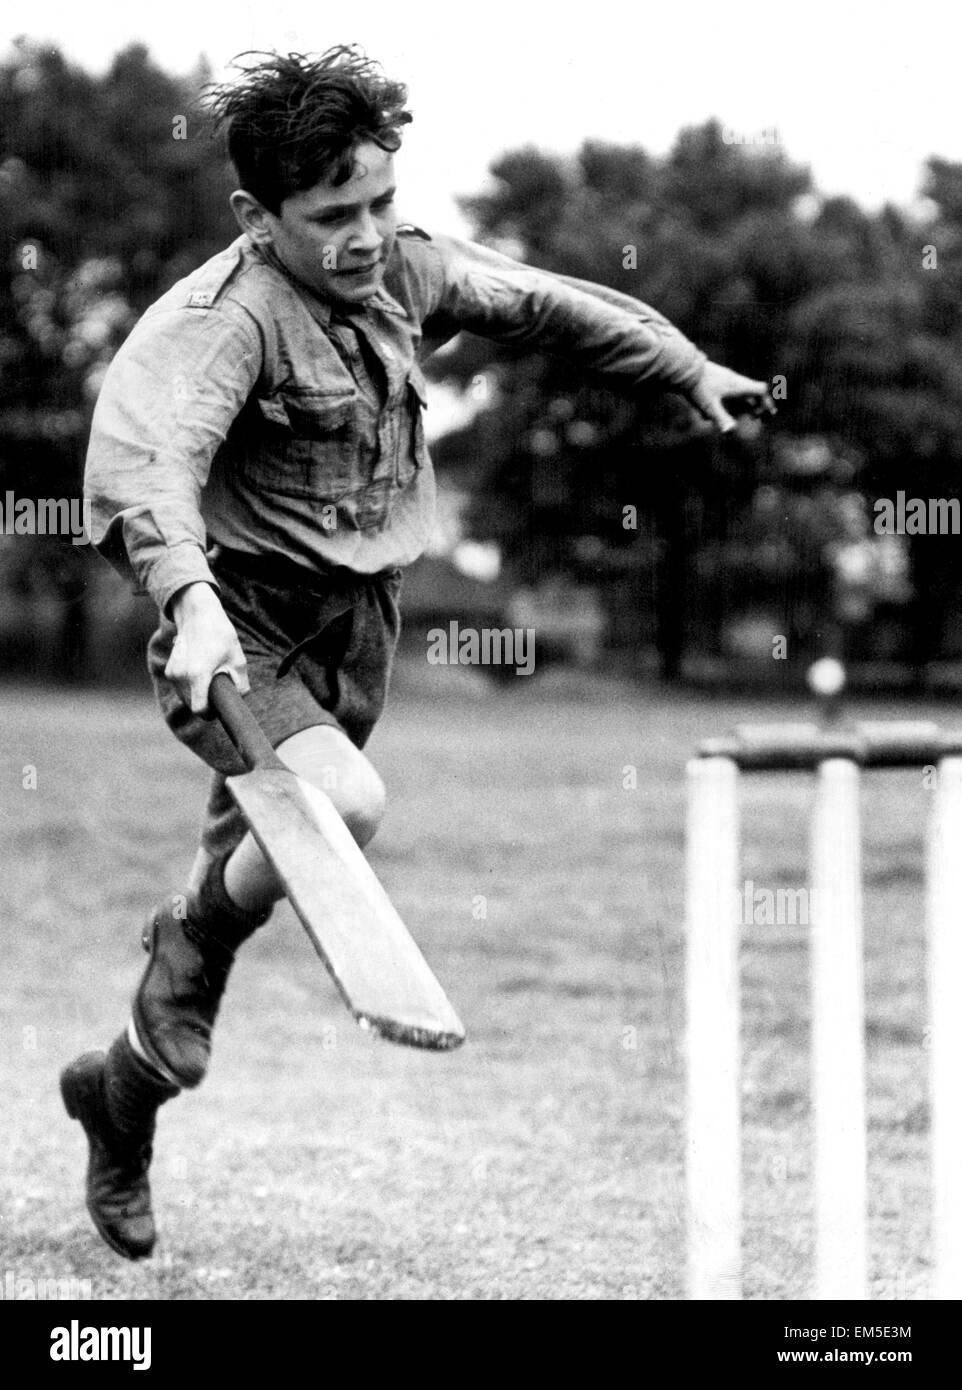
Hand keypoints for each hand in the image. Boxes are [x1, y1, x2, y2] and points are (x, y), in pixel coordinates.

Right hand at [166, 582, 248, 714]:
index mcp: (198, 675)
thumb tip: (239, 700)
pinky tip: (199, 672)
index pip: (199, 710)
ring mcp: (173, 673)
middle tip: (218, 690)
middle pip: (192, 705)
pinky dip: (189, 686)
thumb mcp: (238, 660)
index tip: (217, 709)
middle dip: (205, 703)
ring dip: (197, 695)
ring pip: (186, 698)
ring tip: (209, 677)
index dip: (210, 713)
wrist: (198, 615)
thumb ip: (241, 685)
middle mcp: (181, 676)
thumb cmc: (220, 636)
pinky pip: (181, 688)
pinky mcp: (169, 670)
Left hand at [686, 361, 776, 434]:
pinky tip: (714, 414)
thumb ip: (721, 418)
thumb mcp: (709, 405)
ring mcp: (725, 380)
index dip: (766, 402)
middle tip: (758, 418)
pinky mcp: (715, 380)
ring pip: (739, 393)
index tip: (768, 414)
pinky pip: (727, 392)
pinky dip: (728, 401)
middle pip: (753, 392)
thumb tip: (730, 431)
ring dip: (743, 404)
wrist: (682, 367)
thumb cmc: (697, 386)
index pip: (761, 390)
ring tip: (745, 415)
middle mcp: (734, 381)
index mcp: (738, 385)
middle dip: (757, 405)